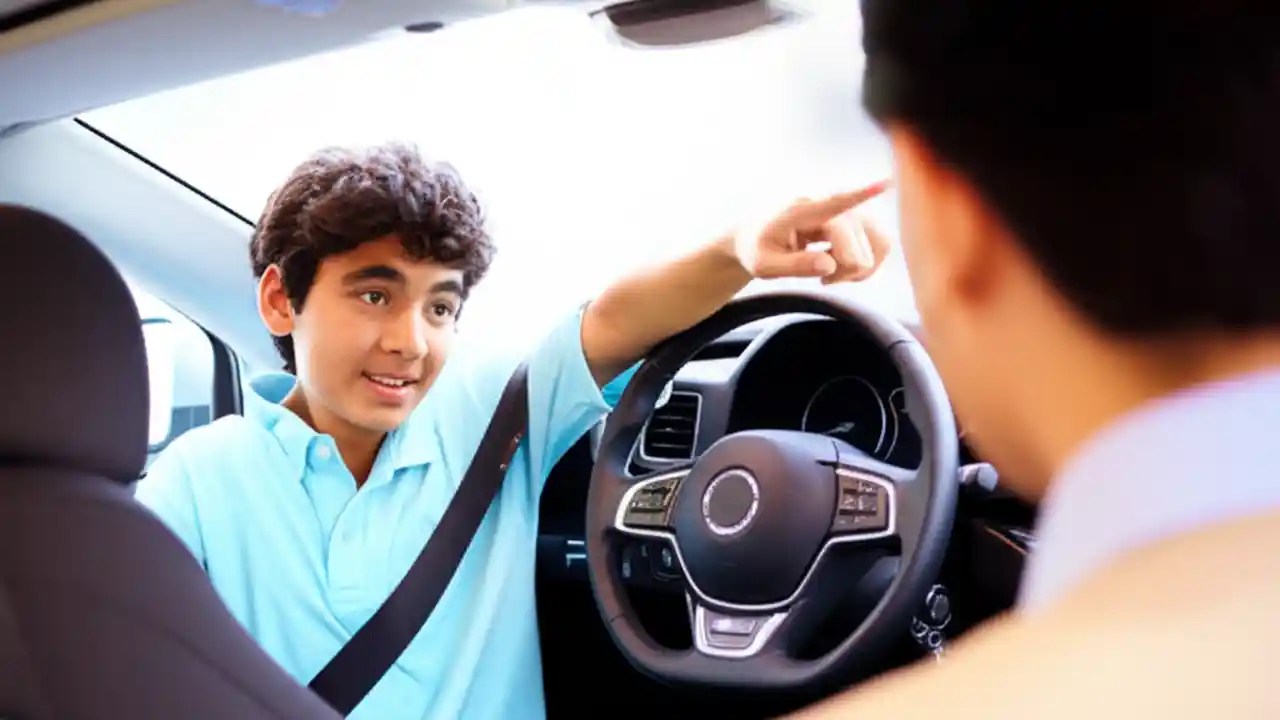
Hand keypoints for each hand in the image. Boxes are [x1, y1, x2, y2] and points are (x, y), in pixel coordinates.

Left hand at [732, 180, 891, 283]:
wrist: (756, 237)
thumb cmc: (757, 249)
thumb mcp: (764, 265)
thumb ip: (795, 265)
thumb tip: (829, 265)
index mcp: (801, 210)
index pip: (835, 202)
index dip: (861, 194)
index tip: (885, 182)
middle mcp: (829, 203)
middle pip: (857, 245)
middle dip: (845, 271)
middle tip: (821, 279)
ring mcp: (847, 210)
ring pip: (877, 244)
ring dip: (859, 268)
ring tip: (832, 273)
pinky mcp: (858, 218)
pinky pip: (881, 243)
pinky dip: (867, 262)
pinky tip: (843, 266)